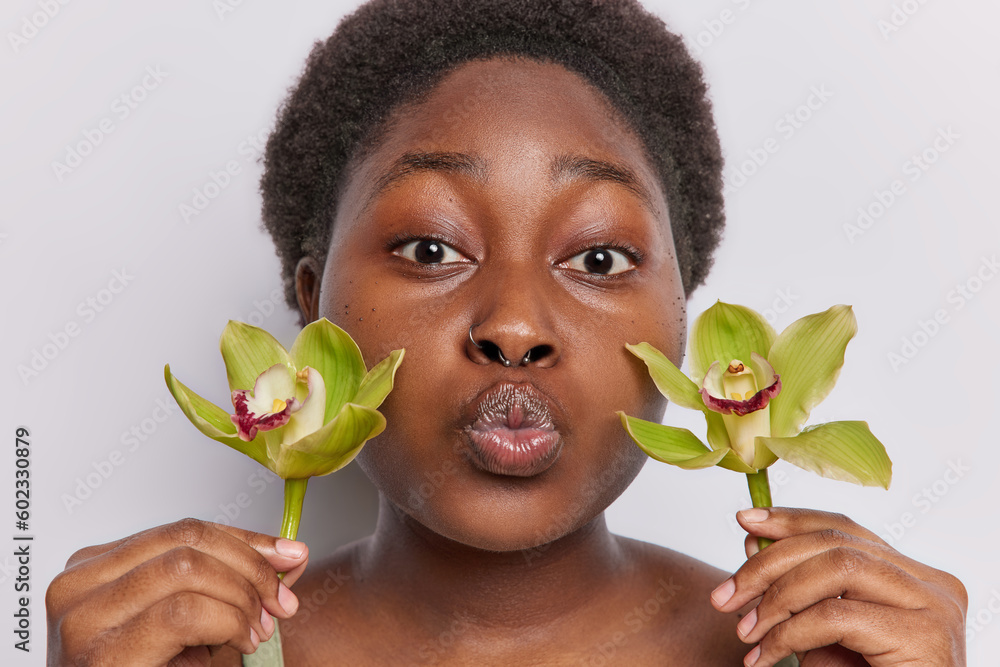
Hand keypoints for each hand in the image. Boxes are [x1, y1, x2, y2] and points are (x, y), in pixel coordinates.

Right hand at [46, 518, 308, 665]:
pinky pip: (183, 613)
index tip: (290, 556)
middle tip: (281, 601)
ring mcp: (83, 618)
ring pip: (186, 569)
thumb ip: (233, 584)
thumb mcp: (194, 622)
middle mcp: (79, 586)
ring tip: (257, 629)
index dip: (246, 541)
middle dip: (250, 567)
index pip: (184, 531)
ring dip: (241, 598)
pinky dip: (228, 623)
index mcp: (97, 570)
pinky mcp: (101, 653)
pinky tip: (240, 643)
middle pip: (187, 543)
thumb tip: (292, 556)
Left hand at [710, 507, 966, 666]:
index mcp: (913, 575)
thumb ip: (796, 590)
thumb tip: (751, 542)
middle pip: (835, 543)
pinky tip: (765, 655)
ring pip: (838, 568)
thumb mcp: (822, 634)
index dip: (791, 521)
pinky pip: (837, 617)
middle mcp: (931, 583)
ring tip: (745, 631)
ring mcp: (934, 606)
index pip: (844, 529)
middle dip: (769, 564)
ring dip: (777, 597)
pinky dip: (790, 633)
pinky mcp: (925, 637)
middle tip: (724, 596)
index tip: (744, 521)